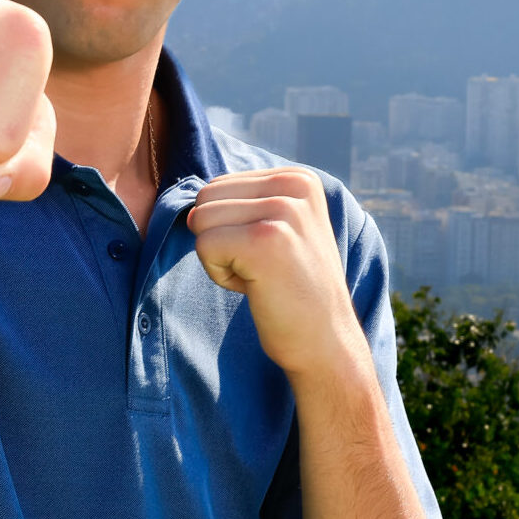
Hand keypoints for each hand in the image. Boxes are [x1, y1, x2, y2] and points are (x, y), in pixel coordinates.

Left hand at [188, 168, 369, 381]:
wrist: (325, 341)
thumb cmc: (293, 289)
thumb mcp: (283, 229)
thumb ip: (246, 205)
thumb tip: (192, 208)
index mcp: (298, 178)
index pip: (218, 185)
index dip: (230, 228)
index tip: (268, 253)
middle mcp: (294, 186)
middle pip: (206, 198)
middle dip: (220, 239)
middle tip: (262, 268)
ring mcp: (282, 211)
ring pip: (201, 220)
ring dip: (220, 258)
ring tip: (261, 276)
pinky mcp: (265, 240)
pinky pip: (205, 246)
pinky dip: (220, 275)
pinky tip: (256, 287)